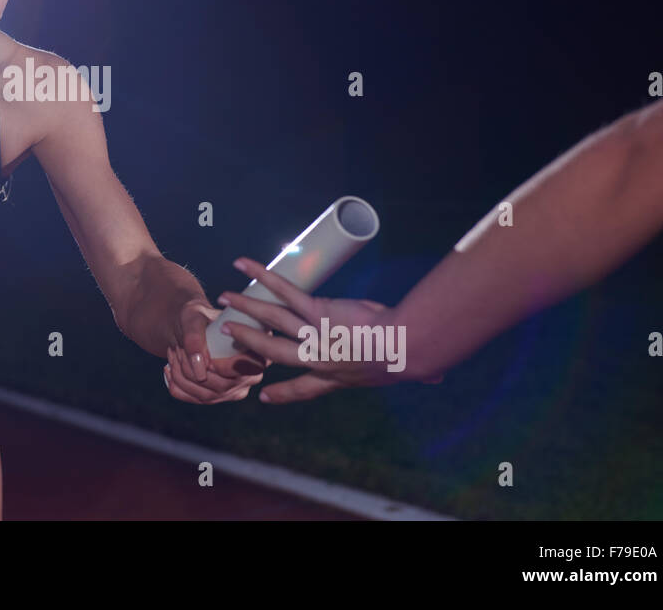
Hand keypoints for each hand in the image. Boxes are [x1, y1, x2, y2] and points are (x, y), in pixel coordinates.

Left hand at [162, 295, 269, 403]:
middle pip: (222, 385)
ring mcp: (235, 390)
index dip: (221, 365)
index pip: (248, 369)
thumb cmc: (197, 317)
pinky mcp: (217, 398)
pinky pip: (194, 399)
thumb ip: (195, 336)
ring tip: (173, 354)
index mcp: (258, 350)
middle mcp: (252, 375)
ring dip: (182, 376)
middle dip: (192, 368)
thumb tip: (200, 367)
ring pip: (206, 396)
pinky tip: (170, 368)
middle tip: (177, 348)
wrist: (189, 326)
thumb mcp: (192, 317)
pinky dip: (176, 384)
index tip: (200, 351)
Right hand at [220, 257, 443, 403]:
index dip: (284, 393)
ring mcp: (314, 335)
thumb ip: (419, 372)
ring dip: (245, 308)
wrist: (404, 348)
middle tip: (228, 337)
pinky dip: (263, 276)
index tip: (264, 397)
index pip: (305, 389)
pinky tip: (244, 265)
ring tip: (223, 300)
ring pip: (271, 321)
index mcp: (337, 377)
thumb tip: (438, 376)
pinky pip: (284, 293)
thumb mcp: (408, 369)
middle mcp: (318, 359)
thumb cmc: (411, 358)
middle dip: (249, 344)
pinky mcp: (318, 312)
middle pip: (274, 353)